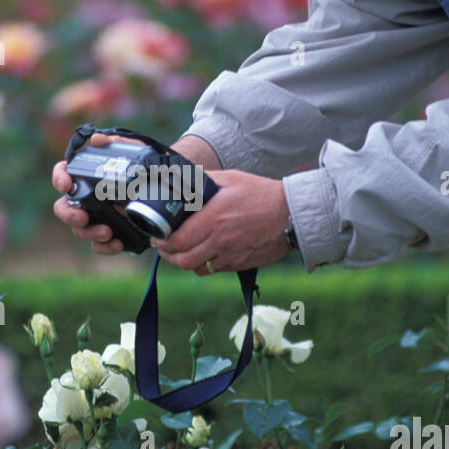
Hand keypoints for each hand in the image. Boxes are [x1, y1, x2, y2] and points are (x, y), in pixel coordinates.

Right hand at [51, 131, 145, 256]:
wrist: (165, 186)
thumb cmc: (141, 165)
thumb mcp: (133, 150)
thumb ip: (115, 143)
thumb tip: (97, 139)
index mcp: (84, 176)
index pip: (62, 174)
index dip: (59, 178)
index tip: (66, 184)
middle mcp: (84, 198)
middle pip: (63, 208)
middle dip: (69, 214)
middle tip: (82, 217)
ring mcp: (94, 217)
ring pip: (80, 229)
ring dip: (89, 233)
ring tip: (107, 232)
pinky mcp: (108, 232)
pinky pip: (99, 244)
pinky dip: (105, 247)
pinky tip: (117, 244)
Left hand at [149, 169, 289, 274]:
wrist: (291, 214)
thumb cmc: (261, 194)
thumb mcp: (230, 179)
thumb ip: (204, 180)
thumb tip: (183, 179)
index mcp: (213, 219)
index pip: (177, 240)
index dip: (162, 242)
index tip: (157, 236)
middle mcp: (219, 241)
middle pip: (182, 260)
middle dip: (168, 255)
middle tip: (164, 246)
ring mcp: (230, 255)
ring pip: (197, 268)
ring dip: (184, 262)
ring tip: (180, 252)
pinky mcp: (239, 263)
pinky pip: (214, 270)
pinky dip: (204, 265)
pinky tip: (202, 254)